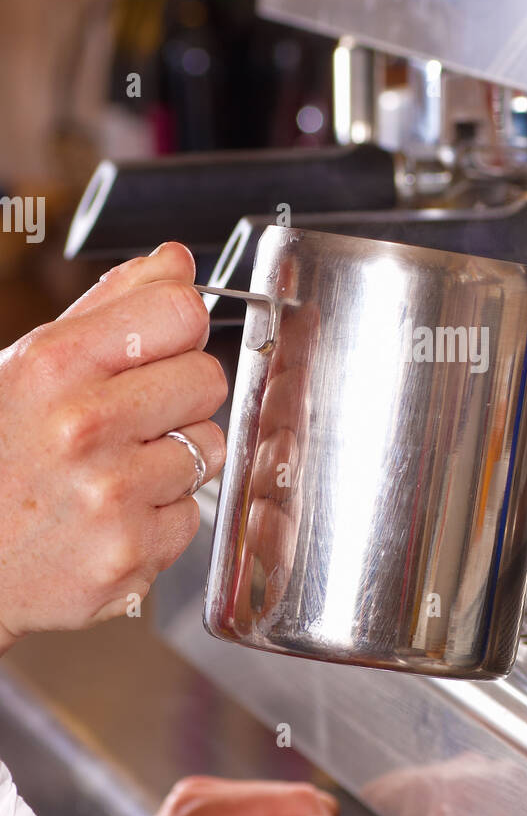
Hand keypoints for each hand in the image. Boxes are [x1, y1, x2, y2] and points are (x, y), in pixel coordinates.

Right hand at [0, 243, 226, 651]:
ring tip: (112, 472)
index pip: (181, 310)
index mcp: (54, 365)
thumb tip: (176, 261)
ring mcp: (110, 494)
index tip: (161, 348)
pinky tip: (110, 517)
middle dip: (179, 396)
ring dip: (173, 459)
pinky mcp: (131, 554)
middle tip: (128, 420)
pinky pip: (192, 512)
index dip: (180, 329)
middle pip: (208, 376)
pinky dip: (160, 517)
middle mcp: (83, 426)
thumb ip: (109, 307)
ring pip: (210, 446)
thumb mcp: (27, 367)